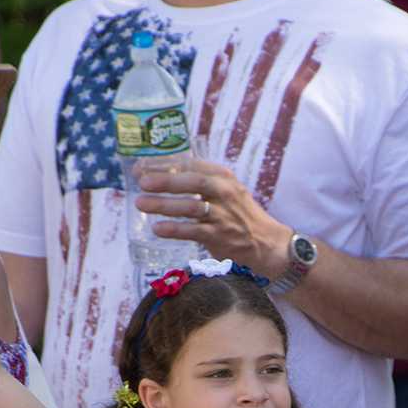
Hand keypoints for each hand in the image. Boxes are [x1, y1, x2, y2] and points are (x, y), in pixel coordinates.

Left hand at [134, 159, 292, 277]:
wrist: (266, 243)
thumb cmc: (238, 215)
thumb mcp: (224, 191)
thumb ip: (199, 183)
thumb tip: (158, 177)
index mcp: (222, 176)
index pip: (191, 164)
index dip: (165, 164)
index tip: (141, 166)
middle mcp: (224, 192)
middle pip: (192, 182)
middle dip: (165, 180)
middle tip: (141, 180)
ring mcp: (223, 215)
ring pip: (191, 207)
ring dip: (164, 204)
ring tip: (141, 203)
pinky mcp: (220, 236)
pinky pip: (193, 231)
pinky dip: (174, 229)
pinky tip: (157, 228)